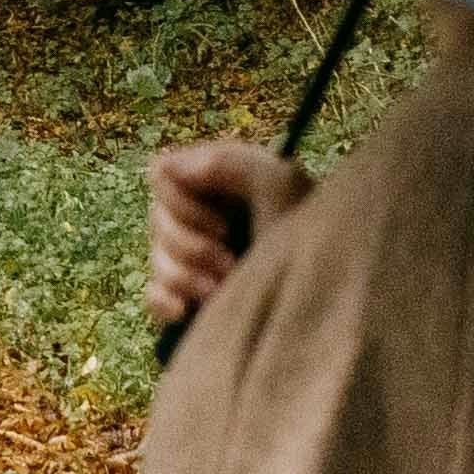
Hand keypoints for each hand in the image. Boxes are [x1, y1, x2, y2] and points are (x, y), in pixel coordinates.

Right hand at [144, 141, 313, 333]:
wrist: (320, 312)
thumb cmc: (314, 243)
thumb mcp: (282, 188)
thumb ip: (230, 162)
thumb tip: (169, 165)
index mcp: (226, 184)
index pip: (165, 175)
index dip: (181, 200)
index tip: (220, 223)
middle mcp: (208, 217)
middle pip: (156, 218)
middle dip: (190, 245)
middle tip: (229, 261)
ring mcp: (199, 260)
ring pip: (156, 258)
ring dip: (184, 276)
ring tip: (221, 289)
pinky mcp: (192, 297)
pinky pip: (153, 294)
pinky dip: (165, 301)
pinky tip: (187, 310)